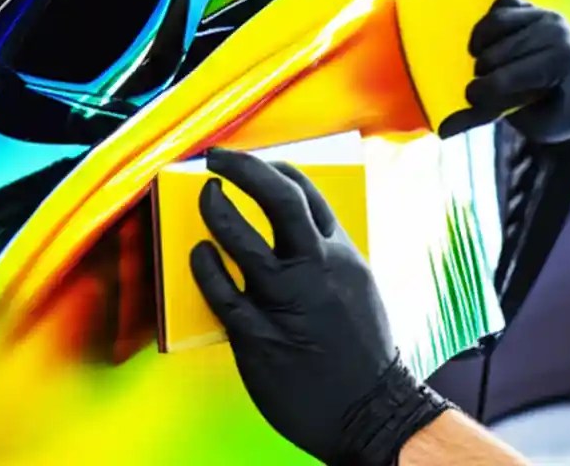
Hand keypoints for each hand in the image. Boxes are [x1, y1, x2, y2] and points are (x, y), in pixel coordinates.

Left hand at [190, 148, 450, 465]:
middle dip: (244, 168)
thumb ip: (326, 258)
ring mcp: (285, 300)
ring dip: (217, 209)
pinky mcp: (258, 333)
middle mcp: (315, 269)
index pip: (307, 193)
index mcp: (342, 255)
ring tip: (206, 196)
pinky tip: (199, 253)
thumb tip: (295, 234)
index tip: (253, 164)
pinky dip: (206, 266)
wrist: (370, 411)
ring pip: (242, 238)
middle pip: (277, 199)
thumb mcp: (358, 288)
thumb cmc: (364, 353)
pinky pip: (222, 291)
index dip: (273, 170)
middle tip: (218, 158)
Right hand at [438, 0, 569, 142]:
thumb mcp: (537, 125)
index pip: (505, 78)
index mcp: (561, 62)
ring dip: (479, 47)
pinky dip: (489, 23)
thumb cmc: (565, 109)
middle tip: (487, 87)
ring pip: (494, 23)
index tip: (475, 101)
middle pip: (494, 53)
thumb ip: (494, 117)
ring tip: (484, 64)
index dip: (482, 94)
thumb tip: (446, 126)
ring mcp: (545, 14)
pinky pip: (500, 4)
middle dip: (481, 74)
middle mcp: (555, 31)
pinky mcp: (534, 6)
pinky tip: (491, 42)